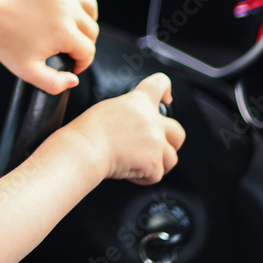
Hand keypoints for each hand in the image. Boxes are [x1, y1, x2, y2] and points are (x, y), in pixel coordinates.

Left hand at [0, 0, 97, 94]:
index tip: (73, 65)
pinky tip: (74, 0)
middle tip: (69, 47)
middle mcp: (67, 9)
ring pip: (90, 5)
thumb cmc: (7, 46)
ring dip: (86, 17)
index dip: (82, 62)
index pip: (88, 51)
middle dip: (83, 42)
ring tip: (74, 26)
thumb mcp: (28, 71)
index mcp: (64, 33)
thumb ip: (53, 84)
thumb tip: (75, 80)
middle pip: (91, 29)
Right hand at [59, 73, 185, 184]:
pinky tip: (130, 173)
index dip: (166, 90)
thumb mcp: (109, 109)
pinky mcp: (154, 163)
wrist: (85, 149)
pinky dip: (145, 178)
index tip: (166, 97)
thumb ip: (129, 113)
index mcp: (139, 102)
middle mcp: (152, 121)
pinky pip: (157, 175)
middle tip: (157, 147)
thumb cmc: (87, 131)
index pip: (161, 84)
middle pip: (177, 132)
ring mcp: (156, 143)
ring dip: (157, 163)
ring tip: (140, 165)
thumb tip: (133, 123)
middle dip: (170, 142)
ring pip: (171, 158)